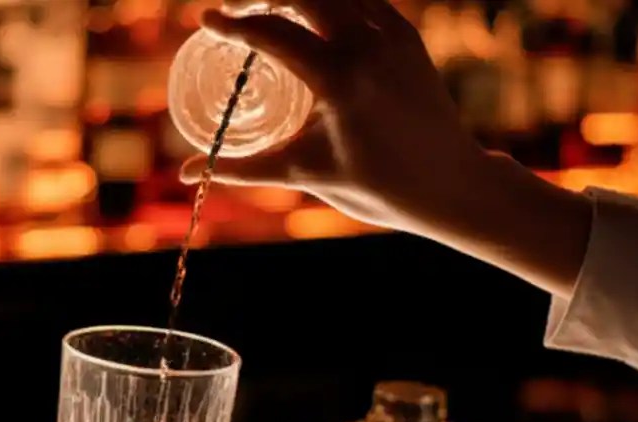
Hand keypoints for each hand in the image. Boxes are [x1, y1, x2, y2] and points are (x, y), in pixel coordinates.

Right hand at [185, 0, 593, 297]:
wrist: (449, 185)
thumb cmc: (376, 187)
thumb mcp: (304, 173)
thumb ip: (243, 167)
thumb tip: (188, 175)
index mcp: (340, 78)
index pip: (272, 32)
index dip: (232, 23)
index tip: (205, 19)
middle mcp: (369, 46)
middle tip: (236, 13)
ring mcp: (393, 36)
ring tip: (270, 11)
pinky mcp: (409, 37)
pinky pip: (363, 0)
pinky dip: (333, 2)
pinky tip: (314, 16)